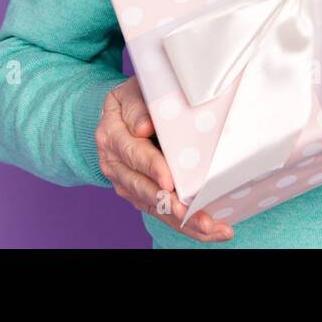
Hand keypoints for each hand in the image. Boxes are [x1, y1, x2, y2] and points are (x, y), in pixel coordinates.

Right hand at [96, 78, 233, 242]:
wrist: (119, 114)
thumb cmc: (136, 99)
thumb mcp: (133, 92)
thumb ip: (138, 106)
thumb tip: (143, 127)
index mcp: (112, 135)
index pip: (133, 153)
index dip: (152, 167)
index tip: (169, 181)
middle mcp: (115, 163)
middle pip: (142, 187)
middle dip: (169, 203)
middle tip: (194, 213)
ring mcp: (125, 182)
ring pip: (153, 205)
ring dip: (182, 220)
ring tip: (209, 227)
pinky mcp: (139, 195)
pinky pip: (161, 213)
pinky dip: (185, 224)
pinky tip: (208, 229)